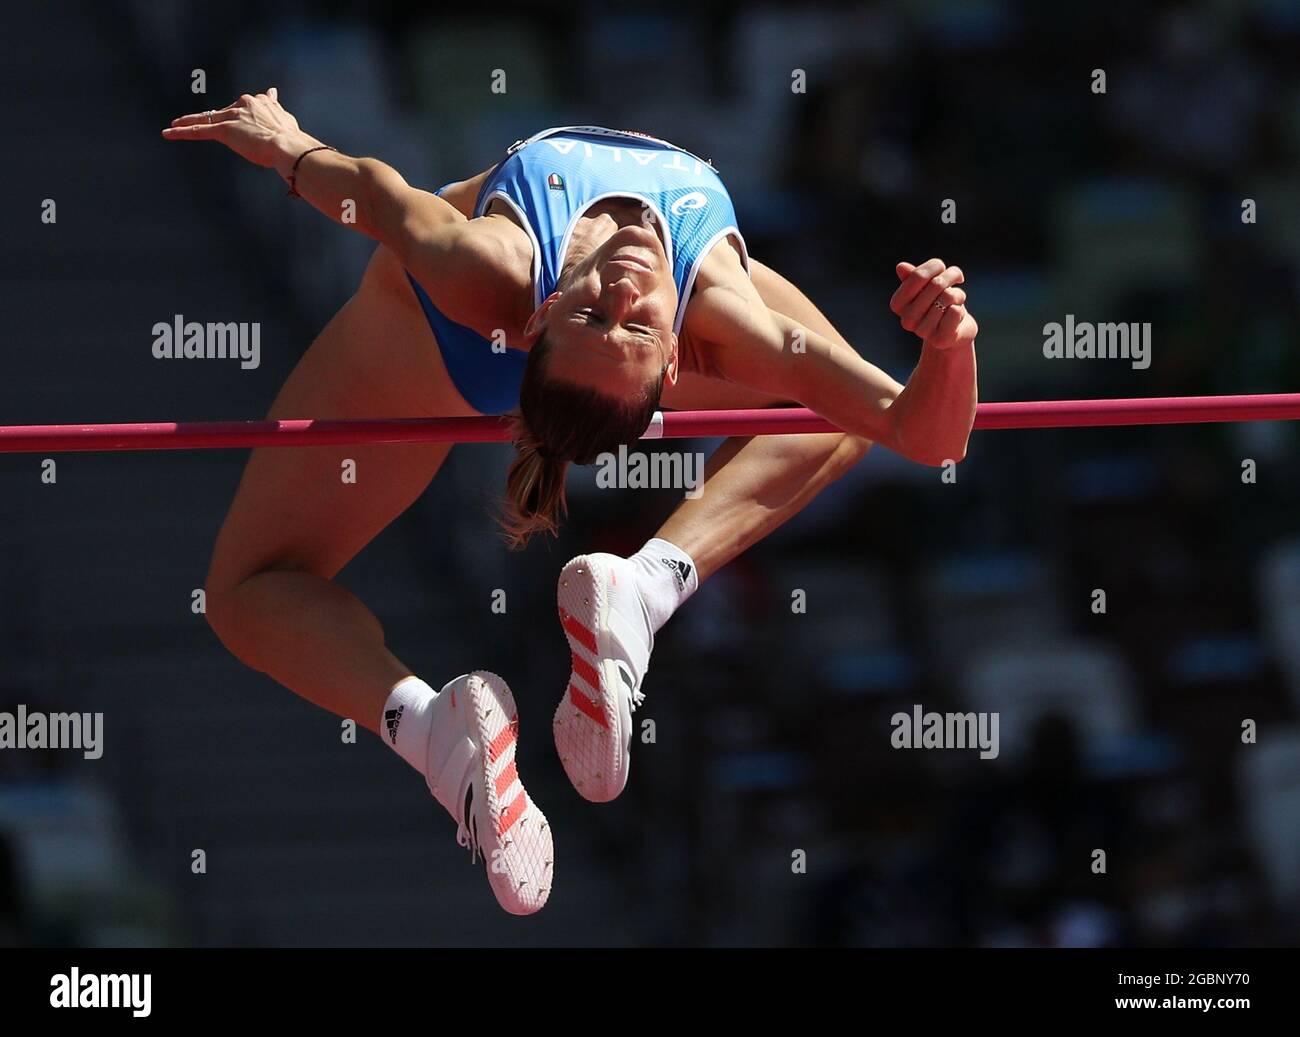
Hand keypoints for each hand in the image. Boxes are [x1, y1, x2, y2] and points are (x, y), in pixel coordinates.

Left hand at [162, 88, 317, 176]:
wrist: (289, 147)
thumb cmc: (293, 140)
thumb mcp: (286, 118)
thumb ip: (276, 106)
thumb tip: (273, 91)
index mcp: (260, 102)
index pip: (242, 108)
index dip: (236, 115)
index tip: (232, 118)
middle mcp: (244, 104)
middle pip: (222, 112)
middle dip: (211, 120)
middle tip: (194, 123)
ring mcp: (233, 117)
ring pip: (206, 119)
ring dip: (188, 122)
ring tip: (173, 126)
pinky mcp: (224, 130)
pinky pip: (199, 130)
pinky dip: (183, 132)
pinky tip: (168, 133)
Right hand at [891, 259, 977, 350]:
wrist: (954, 331)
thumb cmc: (939, 302)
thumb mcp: (927, 286)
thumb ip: (914, 276)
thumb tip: (901, 267)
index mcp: (898, 304)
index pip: (918, 275)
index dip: (934, 266)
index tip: (942, 267)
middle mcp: (907, 320)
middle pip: (936, 284)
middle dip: (951, 276)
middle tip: (957, 277)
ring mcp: (922, 332)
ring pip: (948, 297)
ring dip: (958, 294)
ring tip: (956, 300)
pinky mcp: (940, 340)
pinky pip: (954, 312)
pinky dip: (960, 309)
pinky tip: (957, 315)